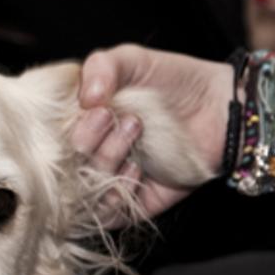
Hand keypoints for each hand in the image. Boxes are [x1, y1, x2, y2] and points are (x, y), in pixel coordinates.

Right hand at [71, 45, 230, 224]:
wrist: (223, 108)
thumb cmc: (176, 81)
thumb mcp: (134, 59)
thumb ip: (101, 66)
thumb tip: (84, 98)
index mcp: (80, 123)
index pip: (50, 138)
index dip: (68, 127)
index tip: (98, 108)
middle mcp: (90, 154)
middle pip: (64, 165)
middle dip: (88, 141)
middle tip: (119, 118)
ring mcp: (109, 181)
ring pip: (82, 191)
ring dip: (105, 161)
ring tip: (136, 132)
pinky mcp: (131, 206)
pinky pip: (107, 215)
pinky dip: (118, 193)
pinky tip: (138, 169)